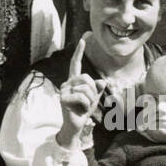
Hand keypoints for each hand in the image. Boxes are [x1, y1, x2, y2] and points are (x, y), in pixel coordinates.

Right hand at [56, 33, 106, 148]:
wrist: (75, 126)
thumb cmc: (83, 111)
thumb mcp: (94, 99)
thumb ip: (98, 89)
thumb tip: (102, 81)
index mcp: (73, 81)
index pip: (76, 64)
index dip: (79, 52)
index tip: (83, 39)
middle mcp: (67, 83)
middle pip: (87, 78)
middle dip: (93, 91)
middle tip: (88, 102)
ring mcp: (63, 90)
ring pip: (86, 88)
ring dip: (90, 99)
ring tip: (84, 106)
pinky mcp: (63, 98)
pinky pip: (82, 97)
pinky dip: (86, 104)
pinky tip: (80, 109)